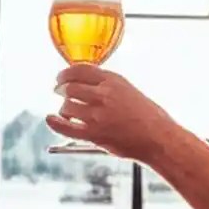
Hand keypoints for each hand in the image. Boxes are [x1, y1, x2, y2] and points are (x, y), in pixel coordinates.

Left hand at [46, 63, 180, 161]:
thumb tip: (86, 86)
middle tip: (58, 91)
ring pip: (67, 106)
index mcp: (113, 80)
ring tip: (66, 111)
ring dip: (64, 108)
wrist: (159, 138)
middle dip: (61, 89)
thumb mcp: (129, 91)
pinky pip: (66, 127)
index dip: (66, 72)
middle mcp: (104, 94)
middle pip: (70, 86)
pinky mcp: (94, 134)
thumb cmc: (150, 117)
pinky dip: (55, 123)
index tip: (61, 76)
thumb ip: (108, 87)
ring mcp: (97, 114)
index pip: (80, 69)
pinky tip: (50, 119)